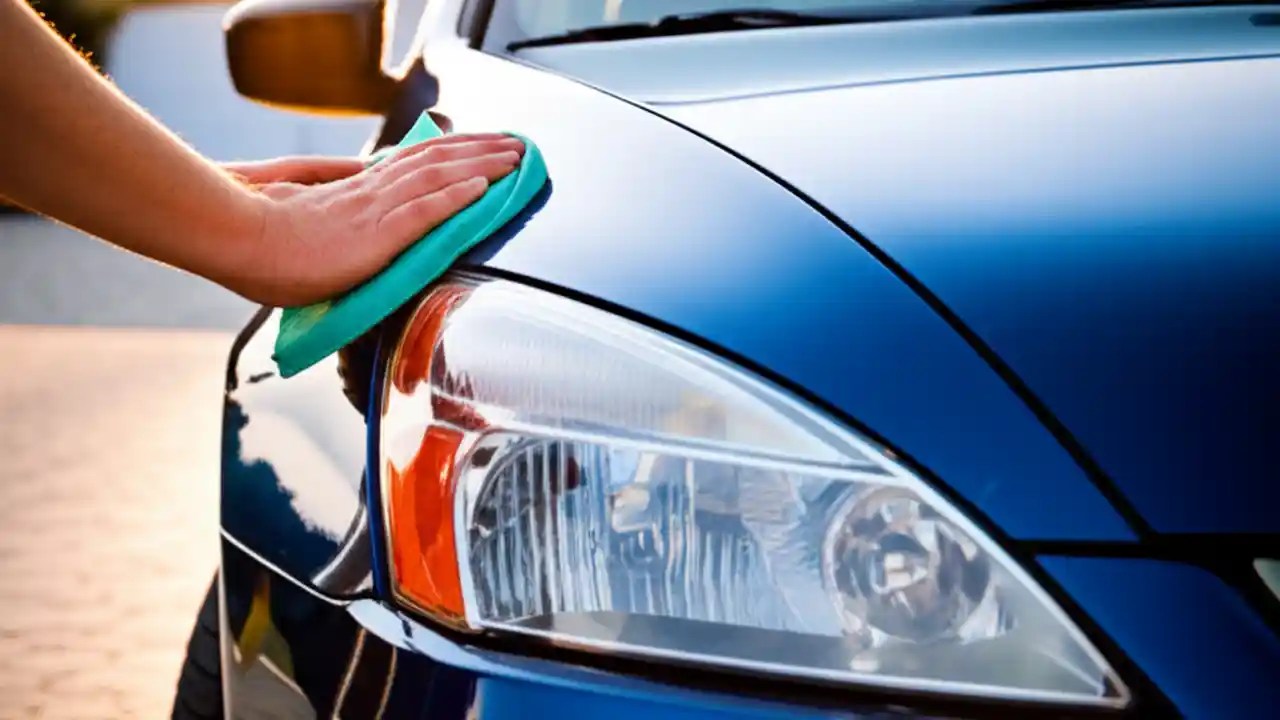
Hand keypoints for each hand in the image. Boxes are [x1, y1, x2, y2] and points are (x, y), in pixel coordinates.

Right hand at [223, 133, 524, 306]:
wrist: (232, 240)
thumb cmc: (256, 233)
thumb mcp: (299, 206)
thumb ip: (333, 188)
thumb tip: (362, 174)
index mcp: (354, 190)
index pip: (414, 162)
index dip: (452, 151)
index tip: (481, 144)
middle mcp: (369, 194)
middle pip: (435, 162)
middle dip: (480, 152)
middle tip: (516, 144)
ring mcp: (373, 213)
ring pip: (438, 179)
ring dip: (482, 168)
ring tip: (515, 160)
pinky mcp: (373, 237)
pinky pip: (423, 212)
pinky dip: (457, 198)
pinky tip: (483, 189)